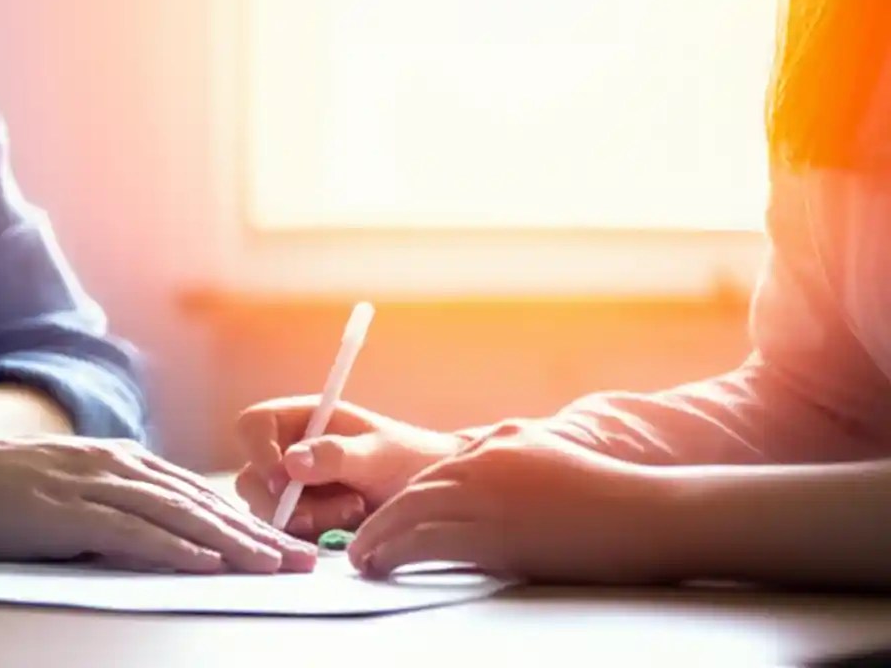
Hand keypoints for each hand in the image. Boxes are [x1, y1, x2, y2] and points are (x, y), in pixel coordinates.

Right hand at [0, 421, 316, 573]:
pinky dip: (174, 548)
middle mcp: (118, 468)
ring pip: (178, 517)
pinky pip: (132, 532)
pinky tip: (207, 562)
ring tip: (272, 566)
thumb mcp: (65, 494)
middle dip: (257, 535)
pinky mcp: (67, 511)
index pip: (196, 497)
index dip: (245, 523)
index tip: (284, 547)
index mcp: (121, 463)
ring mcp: (94, 486)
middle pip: (202, 506)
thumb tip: (149, 541)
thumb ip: (108, 510)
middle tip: (301, 561)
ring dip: (231, 543)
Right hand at [234, 396, 466, 538]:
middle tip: (340, 507)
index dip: (259, 450)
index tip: (284, 479)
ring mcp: (294, 488)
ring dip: (310, 519)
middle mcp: (291, 451)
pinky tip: (351, 525)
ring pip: (269, 512)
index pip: (254, 425)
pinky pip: (288, 534)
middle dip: (289, 501)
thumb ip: (337, 456)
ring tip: (356, 510)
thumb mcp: (378, 455)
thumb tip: (291, 462)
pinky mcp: (302, 517)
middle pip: (253, 478)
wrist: (433, 497)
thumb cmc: (410, 460)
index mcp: (304, 420)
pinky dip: (316, 535)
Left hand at [350, 424, 678, 584]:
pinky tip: (381, 565)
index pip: (437, 471)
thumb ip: (516, 467)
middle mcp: (484, 460)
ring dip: (378, 537)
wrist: (648, 514)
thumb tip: (491, 484)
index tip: (389, 518)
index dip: (407, 498)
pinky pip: (425, 542)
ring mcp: (485, 494)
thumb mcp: (555, 462)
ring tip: (361, 558)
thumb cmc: (614, 501)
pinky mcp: (490, 532)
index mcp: (501, 443)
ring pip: (410, 513)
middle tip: (360, 542)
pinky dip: (394, 553)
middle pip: (414, 489)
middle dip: (382, 518)